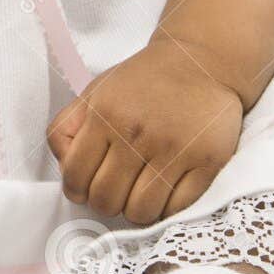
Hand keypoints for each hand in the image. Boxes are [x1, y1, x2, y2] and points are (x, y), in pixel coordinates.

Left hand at [44, 41, 243, 226]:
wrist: (201, 61)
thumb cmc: (145, 80)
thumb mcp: (95, 91)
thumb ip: (67, 128)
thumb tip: (65, 168)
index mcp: (106, 115)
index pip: (76, 177)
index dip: (76, 190)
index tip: (86, 188)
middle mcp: (137, 133)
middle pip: (106, 200)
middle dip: (106, 202)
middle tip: (116, 189)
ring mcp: (174, 149)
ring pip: (141, 212)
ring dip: (136, 209)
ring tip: (140, 191)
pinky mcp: (207, 161)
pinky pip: (176, 209)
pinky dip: (167, 208)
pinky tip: (165, 189)